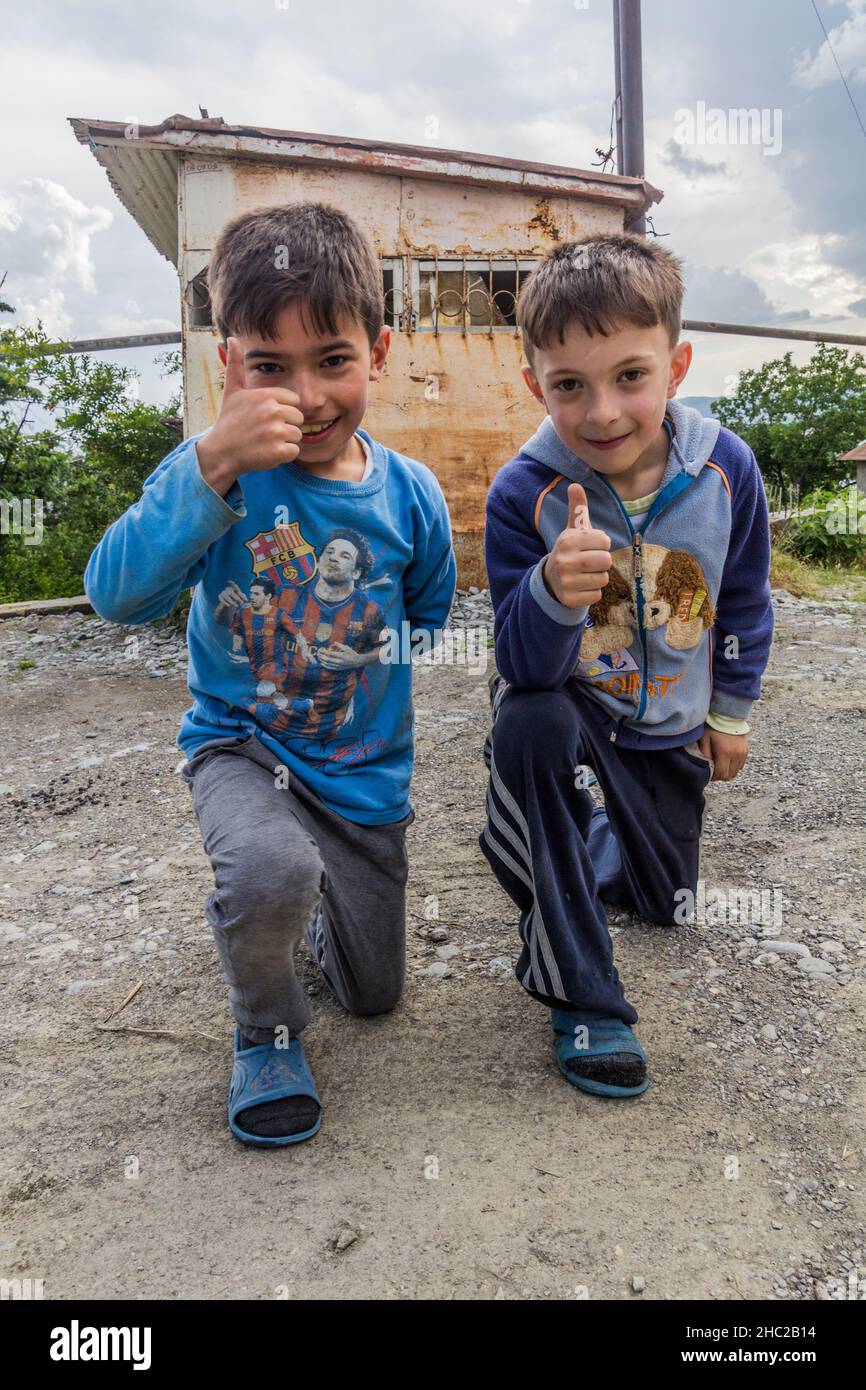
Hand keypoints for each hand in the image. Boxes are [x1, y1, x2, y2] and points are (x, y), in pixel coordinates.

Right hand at [196, 337, 304, 492]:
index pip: (294, 401)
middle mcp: (273, 411)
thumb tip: (231, 339)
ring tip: (265, 441)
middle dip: (285, 426)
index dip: (283, 410)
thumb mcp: (232, 391)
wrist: (220, 452)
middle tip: (265, 431)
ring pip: (297, 435)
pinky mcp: (278, 451)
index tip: (266, 417)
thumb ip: (235, 365)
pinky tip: (267, 452)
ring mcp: (276, 432)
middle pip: (298, 418)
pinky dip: (283, 454)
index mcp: (266, 395)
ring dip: (285, 441)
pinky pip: (294, 451)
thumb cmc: (228, 421)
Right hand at [217, 580, 245, 611]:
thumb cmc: (235, 600)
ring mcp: (223, 592)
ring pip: (227, 597)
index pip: (234, 585)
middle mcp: (228, 589)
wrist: (228, 605)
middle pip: (231, 593)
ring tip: (237, 606)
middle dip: (237, 598)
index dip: (232, 583)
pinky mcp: (220, 596)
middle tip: (242, 603)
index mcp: (233, 588)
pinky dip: (225, 603)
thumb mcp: (240, 598)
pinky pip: (222, 599)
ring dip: (232, 602)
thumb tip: (246, 599)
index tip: (229, 581)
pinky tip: (229, 605)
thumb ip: (243, 597)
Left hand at [316, 642, 371, 669]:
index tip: (322, 650)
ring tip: (319, 658)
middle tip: (318, 654)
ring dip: (323, 661)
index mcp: (342, 655)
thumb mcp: (347, 648)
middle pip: (328, 659)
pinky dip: (326, 666)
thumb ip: (340, 645)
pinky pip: (331, 668)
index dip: (325, 652)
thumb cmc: (352, 653)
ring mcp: (339, 666)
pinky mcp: (339, 668)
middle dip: (322, 657)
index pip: (331, 654)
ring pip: (329, 664)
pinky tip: (322, 664)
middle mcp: (340, 661)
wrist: (357, 662)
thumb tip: (334, 643)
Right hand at [543, 482, 611, 608]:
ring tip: (584, 575)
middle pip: (606, 560)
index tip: (589, 547)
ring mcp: (566, 581)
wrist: (550, 580)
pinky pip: (597, 595)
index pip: (605, 541)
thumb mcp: (572, 530)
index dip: (601, 544)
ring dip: (597, 578)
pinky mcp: (570, 599)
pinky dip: (592, 593)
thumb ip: (577, 509)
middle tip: (589, 562)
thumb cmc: (570, 551)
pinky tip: (581, 587)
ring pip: (603, 579)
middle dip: (601, 562)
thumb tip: (574, 484)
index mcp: (568, 540)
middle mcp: (565, 560)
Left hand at [698, 726, 748, 780]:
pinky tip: (726, 760)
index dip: (714, 778)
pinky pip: (740, 765)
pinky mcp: (746, 751)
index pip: (721, 774)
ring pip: (736, 772)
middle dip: (720, 776)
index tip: (709, 774)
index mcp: (724, 752)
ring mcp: (742, 753)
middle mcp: (736, 754)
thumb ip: (704, 755)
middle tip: (713, 770)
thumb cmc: (713, 727)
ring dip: (727, 771)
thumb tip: (707, 768)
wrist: (727, 716)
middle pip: (730, 776)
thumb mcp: (704, 740)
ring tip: (720, 765)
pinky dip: (733, 766)